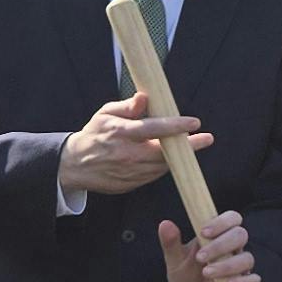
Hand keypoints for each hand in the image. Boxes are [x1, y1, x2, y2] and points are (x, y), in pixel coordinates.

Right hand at [62, 89, 210, 195]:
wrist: (74, 165)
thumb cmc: (94, 135)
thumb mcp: (105, 114)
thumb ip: (127, 106)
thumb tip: (144, 97)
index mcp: (120, 133)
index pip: (153, 129)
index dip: (175, 126)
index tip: (194, 123)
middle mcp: (126, 155)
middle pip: (164, 152)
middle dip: (188, 146)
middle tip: (206, 138)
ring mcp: (129, 173)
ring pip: (162, 166)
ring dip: (177, 157)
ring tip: (188, 145)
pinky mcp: (131, 185)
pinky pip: (154, 175)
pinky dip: (163, 165)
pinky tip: (167, 157)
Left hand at [158, 210, 255, 281]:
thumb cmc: (187, 275)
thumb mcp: (176, 260)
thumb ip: (171, 243)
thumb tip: (165, 224)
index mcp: (218, 235)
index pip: (231, 218)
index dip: (221, 222)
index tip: (203, 233)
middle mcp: (233, 247)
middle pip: (240, 235)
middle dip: (221, 245)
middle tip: (200, 257)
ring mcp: (240, 266)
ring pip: (246, 258)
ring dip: (227, 265)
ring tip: (207, 273)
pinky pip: (253, 280)